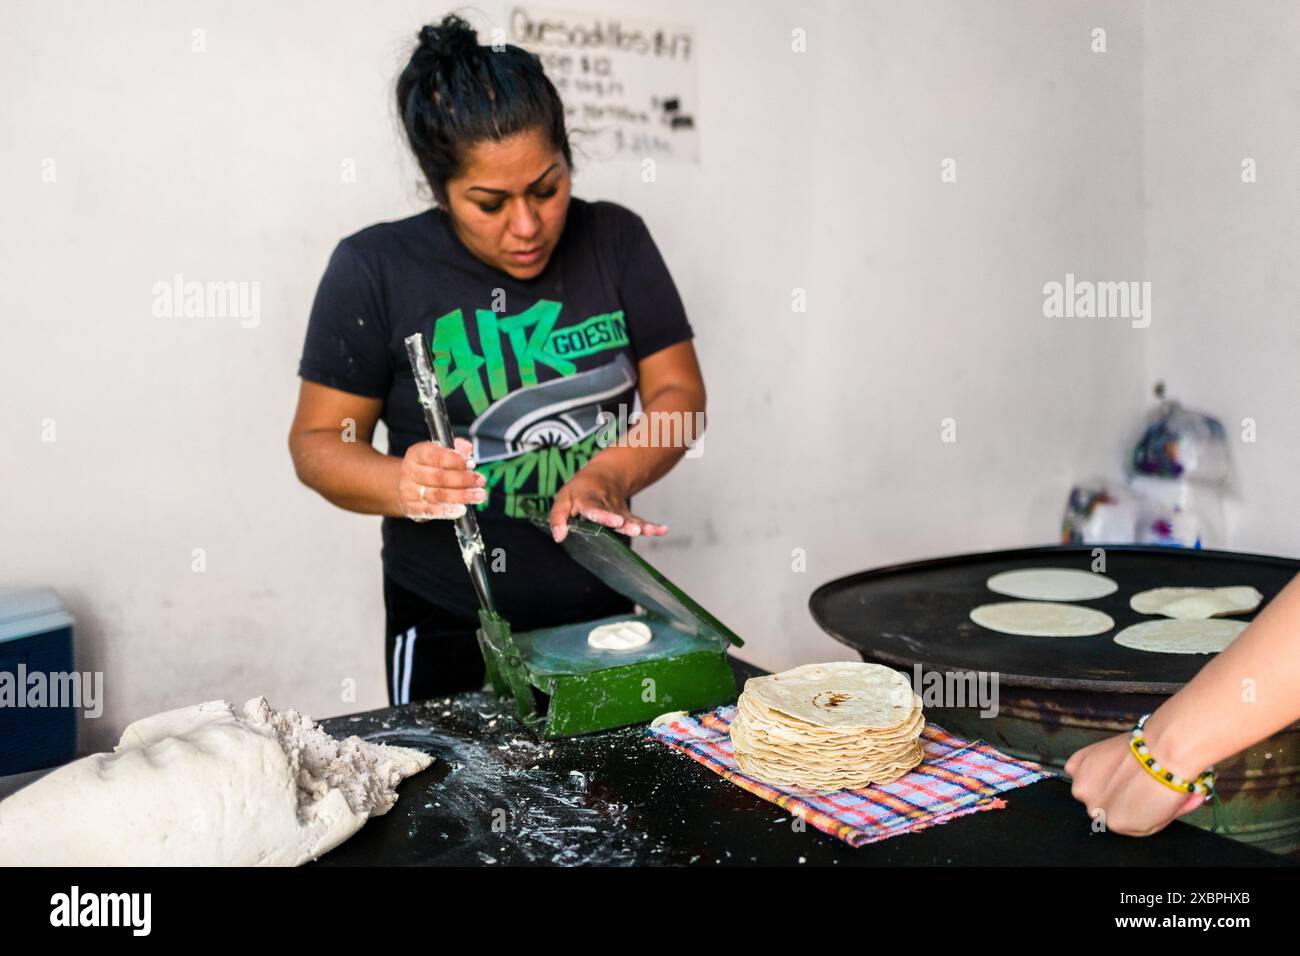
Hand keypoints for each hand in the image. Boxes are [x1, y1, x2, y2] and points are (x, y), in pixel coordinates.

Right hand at [397, 438, 485, 521]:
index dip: (454, 460)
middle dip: (463, 479)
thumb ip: (455, 449)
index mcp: (417, 453)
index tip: (471, 463)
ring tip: (478, 495)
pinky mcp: (412, 508)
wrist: (402, 486)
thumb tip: (467, 447)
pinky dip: (448, 511)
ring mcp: (409, 491)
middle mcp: (410, 472)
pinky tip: (461, 509)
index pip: (435, 456)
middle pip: (438, 477)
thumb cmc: (427, 468)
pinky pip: (431, 511)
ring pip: (437, 495)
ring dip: (461, 496)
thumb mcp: (439, 453)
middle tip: (480, 481)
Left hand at [549, 461, 666, 542]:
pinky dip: (652, 526)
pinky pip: (639, 521)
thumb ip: (558, 518)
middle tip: (629, 528)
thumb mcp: (563, 499)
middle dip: (622, 522)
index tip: (613, 522)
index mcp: (588, 500)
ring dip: (638, 525)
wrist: (603, 475)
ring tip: (646, 531)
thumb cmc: (579, 491)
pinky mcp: (627, 515)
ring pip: (628, 518)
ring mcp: (618, 510)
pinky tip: (663, 530)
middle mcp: (605, 504)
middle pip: (614, 514)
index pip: (593, 508)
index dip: (602, 515)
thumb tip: (559, 538)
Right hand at [1064, 732, 1204, 836]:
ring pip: (1086, 787)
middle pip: (1099, 805)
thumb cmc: (1170, 780)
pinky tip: (1106, 758)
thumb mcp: (1165, 815)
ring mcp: (1083, 788)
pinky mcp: (1076, 767)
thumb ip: (1145, 820)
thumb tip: (1146, 813)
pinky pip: (1075, 769)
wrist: (1164, 750)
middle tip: (1129, 778)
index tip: (1136, 794)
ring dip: (1096, 779)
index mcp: (1118, 825)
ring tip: (1119, 766)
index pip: (1116, 820)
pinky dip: (1086, 764)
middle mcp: (1096, 811)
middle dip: (1111, 794)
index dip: (1127, 806)